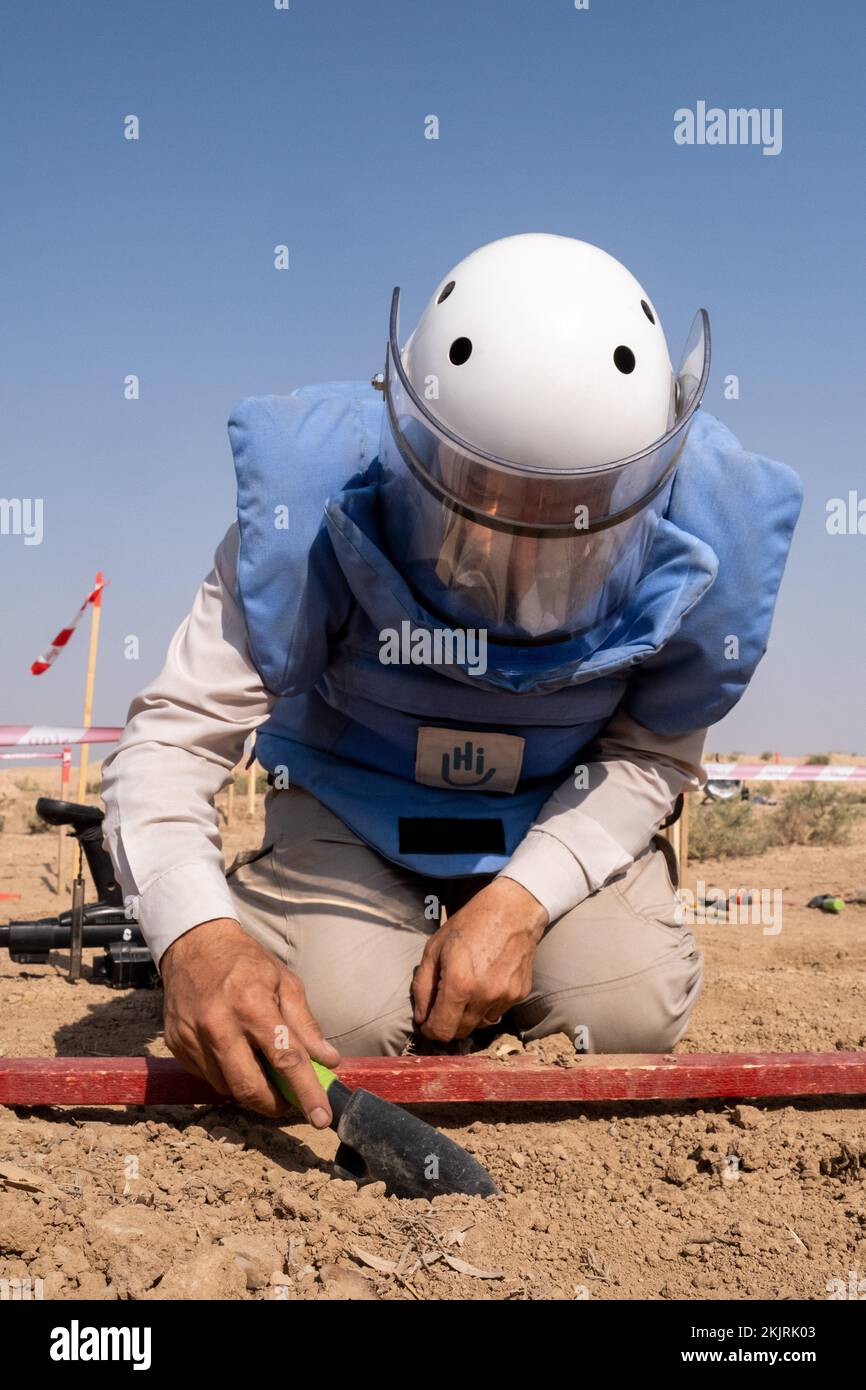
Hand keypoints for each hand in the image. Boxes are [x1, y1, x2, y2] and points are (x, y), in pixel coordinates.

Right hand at [161, 917, 340, 1123]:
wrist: (193, 943)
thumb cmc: (245, 961)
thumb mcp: (285, 981)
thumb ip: (305, 1025)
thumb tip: (329, 1061)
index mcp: (251, 1004)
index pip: (284, 1059)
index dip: (306, 1092)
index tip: (321, 1118)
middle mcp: (218, 1024)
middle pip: (249, 1087)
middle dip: (274, 1105)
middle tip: (289, 1102)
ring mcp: (191, 1036)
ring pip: (226, 1087)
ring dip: (250, 1088)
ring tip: (261, 1067)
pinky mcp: (175, 1044)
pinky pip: (206, 1077)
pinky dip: (226, 1075)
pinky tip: (235, 1055)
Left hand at [412, 878, 547, 1042]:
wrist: (513, 910)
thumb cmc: (469, 924)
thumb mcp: (434, 948)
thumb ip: (422, 986)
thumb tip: (420, 1017)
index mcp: (459, 984)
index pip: (441, 1031)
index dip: (430, 1029)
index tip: (427, 1020)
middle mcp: (484, 996)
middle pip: (460, 1032)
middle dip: (448, 1023)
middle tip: (444, 1002)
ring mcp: (505, 997)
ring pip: (479, 1025)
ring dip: (468, 1016)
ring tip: (467, 988)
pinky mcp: (520, 994)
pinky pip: (497, 1012)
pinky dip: (487, 1005)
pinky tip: (485, 981)